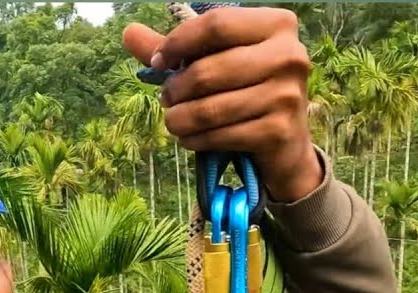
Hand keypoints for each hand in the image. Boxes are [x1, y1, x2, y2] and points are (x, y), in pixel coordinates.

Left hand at [122, 7, 323, 202]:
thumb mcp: (217, 61)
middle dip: (176, 88)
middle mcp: (290, 55)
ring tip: (174, 120)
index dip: (178, 43)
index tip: (158, 62)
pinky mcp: (279, 131)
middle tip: (166, 98)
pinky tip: (190, 139)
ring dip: (180, 119)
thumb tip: (128, 32)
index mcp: (278, 25)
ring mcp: (287, 95)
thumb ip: (177, 48)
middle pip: (208, 69)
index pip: (216, 23)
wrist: (286, 143)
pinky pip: (221, 135)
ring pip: (211, 107)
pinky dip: (196, 140)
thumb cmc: (246, 91)